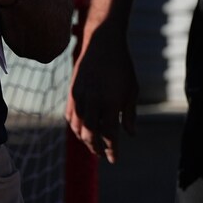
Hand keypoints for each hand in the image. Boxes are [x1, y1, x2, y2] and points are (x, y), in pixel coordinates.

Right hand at [66, 22, 137, 163]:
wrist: (103, 43)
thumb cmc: (122, 66)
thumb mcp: (132, 89)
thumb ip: (130, 114)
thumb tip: (130, 134)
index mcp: (111, 102)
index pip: (109, 134)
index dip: (111, 149)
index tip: (114, 159)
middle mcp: (93, 101)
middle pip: (91, 134)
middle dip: (96, 148)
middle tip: (103, 155)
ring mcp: (80, 97)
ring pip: (78, 127)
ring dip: (85, 140)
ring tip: (93, 145)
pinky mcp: (72, 92)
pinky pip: (70, 116)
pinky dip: (75, 127)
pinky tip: (82, 131)